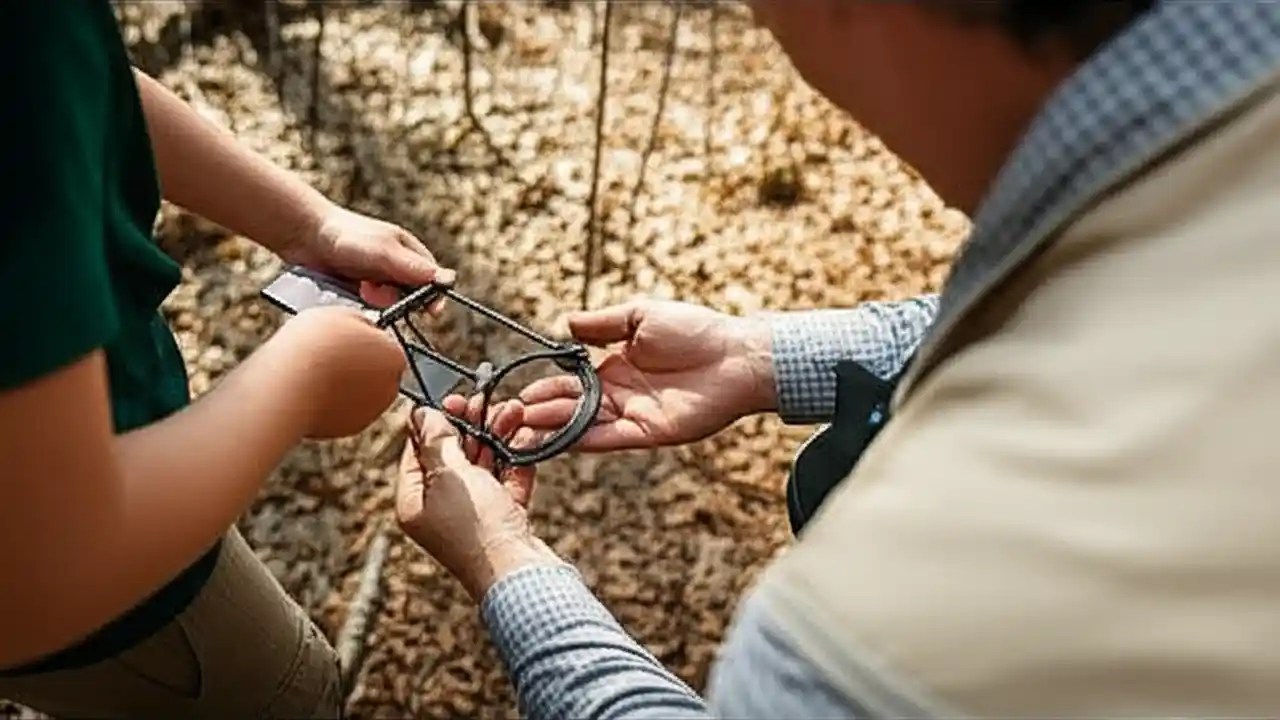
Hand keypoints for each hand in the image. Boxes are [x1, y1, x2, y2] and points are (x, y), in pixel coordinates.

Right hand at [269, 306, 405, 438]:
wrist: (289, 385)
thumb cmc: (313, 344)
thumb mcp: (341, 314)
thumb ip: (361, 323)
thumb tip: (363, 328)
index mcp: (395, 358)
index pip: (385, 346)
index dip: (363, 340)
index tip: (343, 337)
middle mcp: (390, 388)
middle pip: (376, 372)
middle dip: (358, 365)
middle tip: (329, 354)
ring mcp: (370, 411)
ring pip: (359, 393)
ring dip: (344, 385)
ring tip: (315, 372)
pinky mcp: (348, 428)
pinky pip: (342, 410)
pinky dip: (331, 403)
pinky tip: (312, 391)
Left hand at [282, 204, 454, 308]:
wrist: (304, 236)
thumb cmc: (347, 236)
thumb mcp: (384, 252)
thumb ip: (414, 268)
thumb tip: (449, 280)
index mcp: (412, 254)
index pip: (434, 283)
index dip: (432, 298)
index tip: (428, 311)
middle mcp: (399, 268)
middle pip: (413, 298)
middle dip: (400, 301)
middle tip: (378, 292)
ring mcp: (380, 281)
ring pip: (392, 306)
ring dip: (379, 303)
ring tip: (362, 289)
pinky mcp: (361, 292)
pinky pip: (371, 309)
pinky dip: (364, 306)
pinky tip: (353, 294)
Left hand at [396, 404, 561, 601]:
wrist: (520, 572)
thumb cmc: (476, 529)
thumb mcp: (449, 475)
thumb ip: (436, 441)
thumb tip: (422, 414)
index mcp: (415, 503)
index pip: (416, 452)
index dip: (433, 423)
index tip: (450, 398)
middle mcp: (441, 509)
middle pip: (452, 456)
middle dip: (471, 425)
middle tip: (484, 401)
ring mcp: (474, 514)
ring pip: (483, 464)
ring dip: (498, 436)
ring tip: (513, 411)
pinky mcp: (504, 518)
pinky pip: (508, 480)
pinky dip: (517, 458)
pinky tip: (527, 436)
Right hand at [518, 299, 776, 451]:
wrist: (736, 355)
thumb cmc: (696, 330)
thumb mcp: (640, 316)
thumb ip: (602, 323)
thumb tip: (565, 322)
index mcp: (614, 367)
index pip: (568, 383)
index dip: (543, 388)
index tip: (516, 392)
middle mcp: (618, 395)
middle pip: (569, 407)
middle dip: (538, 411)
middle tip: (508, 416)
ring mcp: (631, 416)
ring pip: (582, 425)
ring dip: (552, 426)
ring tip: (521, 427)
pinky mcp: (647, 433)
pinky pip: (607, 438)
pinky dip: (581, 440)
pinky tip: (556, 440)